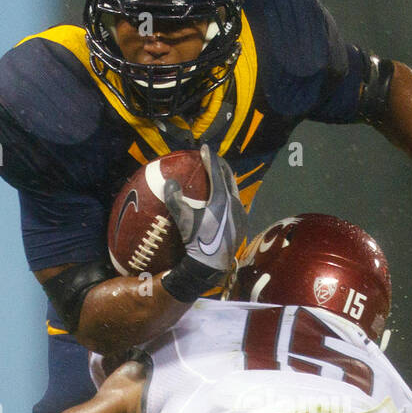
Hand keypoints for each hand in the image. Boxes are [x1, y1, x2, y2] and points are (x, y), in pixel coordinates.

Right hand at [163, 144, 246, 278]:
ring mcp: (240, 214)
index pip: (216, 172)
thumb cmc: (197, 240)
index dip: (210, 158)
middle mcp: (235, 203)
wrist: (212, 264)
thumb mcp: (184, 219)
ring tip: (218, 178)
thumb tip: (169, 182)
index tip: (204, 148)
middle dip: (221, 167)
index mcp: (222, 198)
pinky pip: (236, 204)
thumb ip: (176, 199)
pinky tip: (222, 201)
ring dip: (226, 182)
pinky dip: (228, 197)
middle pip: (229, 178)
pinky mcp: (242, 224)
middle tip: (213, 159)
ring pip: (234, 191)